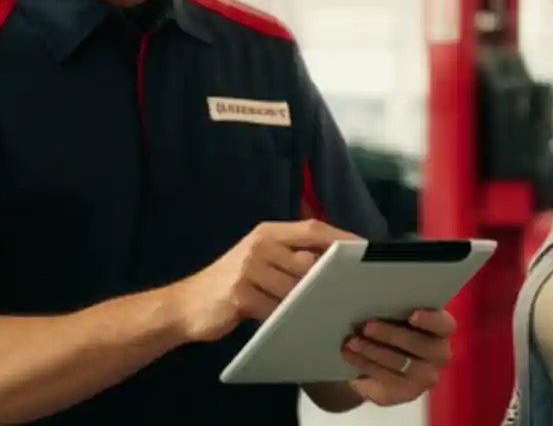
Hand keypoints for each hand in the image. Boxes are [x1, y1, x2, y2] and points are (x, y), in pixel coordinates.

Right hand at [176, 219, 357, 341]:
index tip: (367, 250)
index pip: (313, 229)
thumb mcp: (259, 259)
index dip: (342, 238)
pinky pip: (276, 309)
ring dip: (308, 304)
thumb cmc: (232, 283)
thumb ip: (290, 256)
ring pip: (296, 289)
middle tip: (351, 291)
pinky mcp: (240, 294)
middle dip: (330, 278)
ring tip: (321, 313)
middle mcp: (259, 245)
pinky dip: (286, 318)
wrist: (185, 305)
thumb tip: (334, 263)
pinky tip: (291, 325)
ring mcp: (248, 269)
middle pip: (309, 261)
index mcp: (267, 232)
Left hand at [341, 309, 456, 406]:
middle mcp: (439, 355)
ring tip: (352, 341)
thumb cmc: (392, 325)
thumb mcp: (396, 314)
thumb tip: (374, 293)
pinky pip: (385, 379)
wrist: (379, 359)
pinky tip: (350, 355)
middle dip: (391, 335)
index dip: (430, 320)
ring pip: (400, 363)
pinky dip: (364, 364)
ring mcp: (424, 377)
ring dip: (372, 351)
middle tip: (367, 326)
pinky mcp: (405, 393)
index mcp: (441, 330)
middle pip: (420, 346)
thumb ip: (396, 306)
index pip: (445, 325)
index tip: (412, 314)